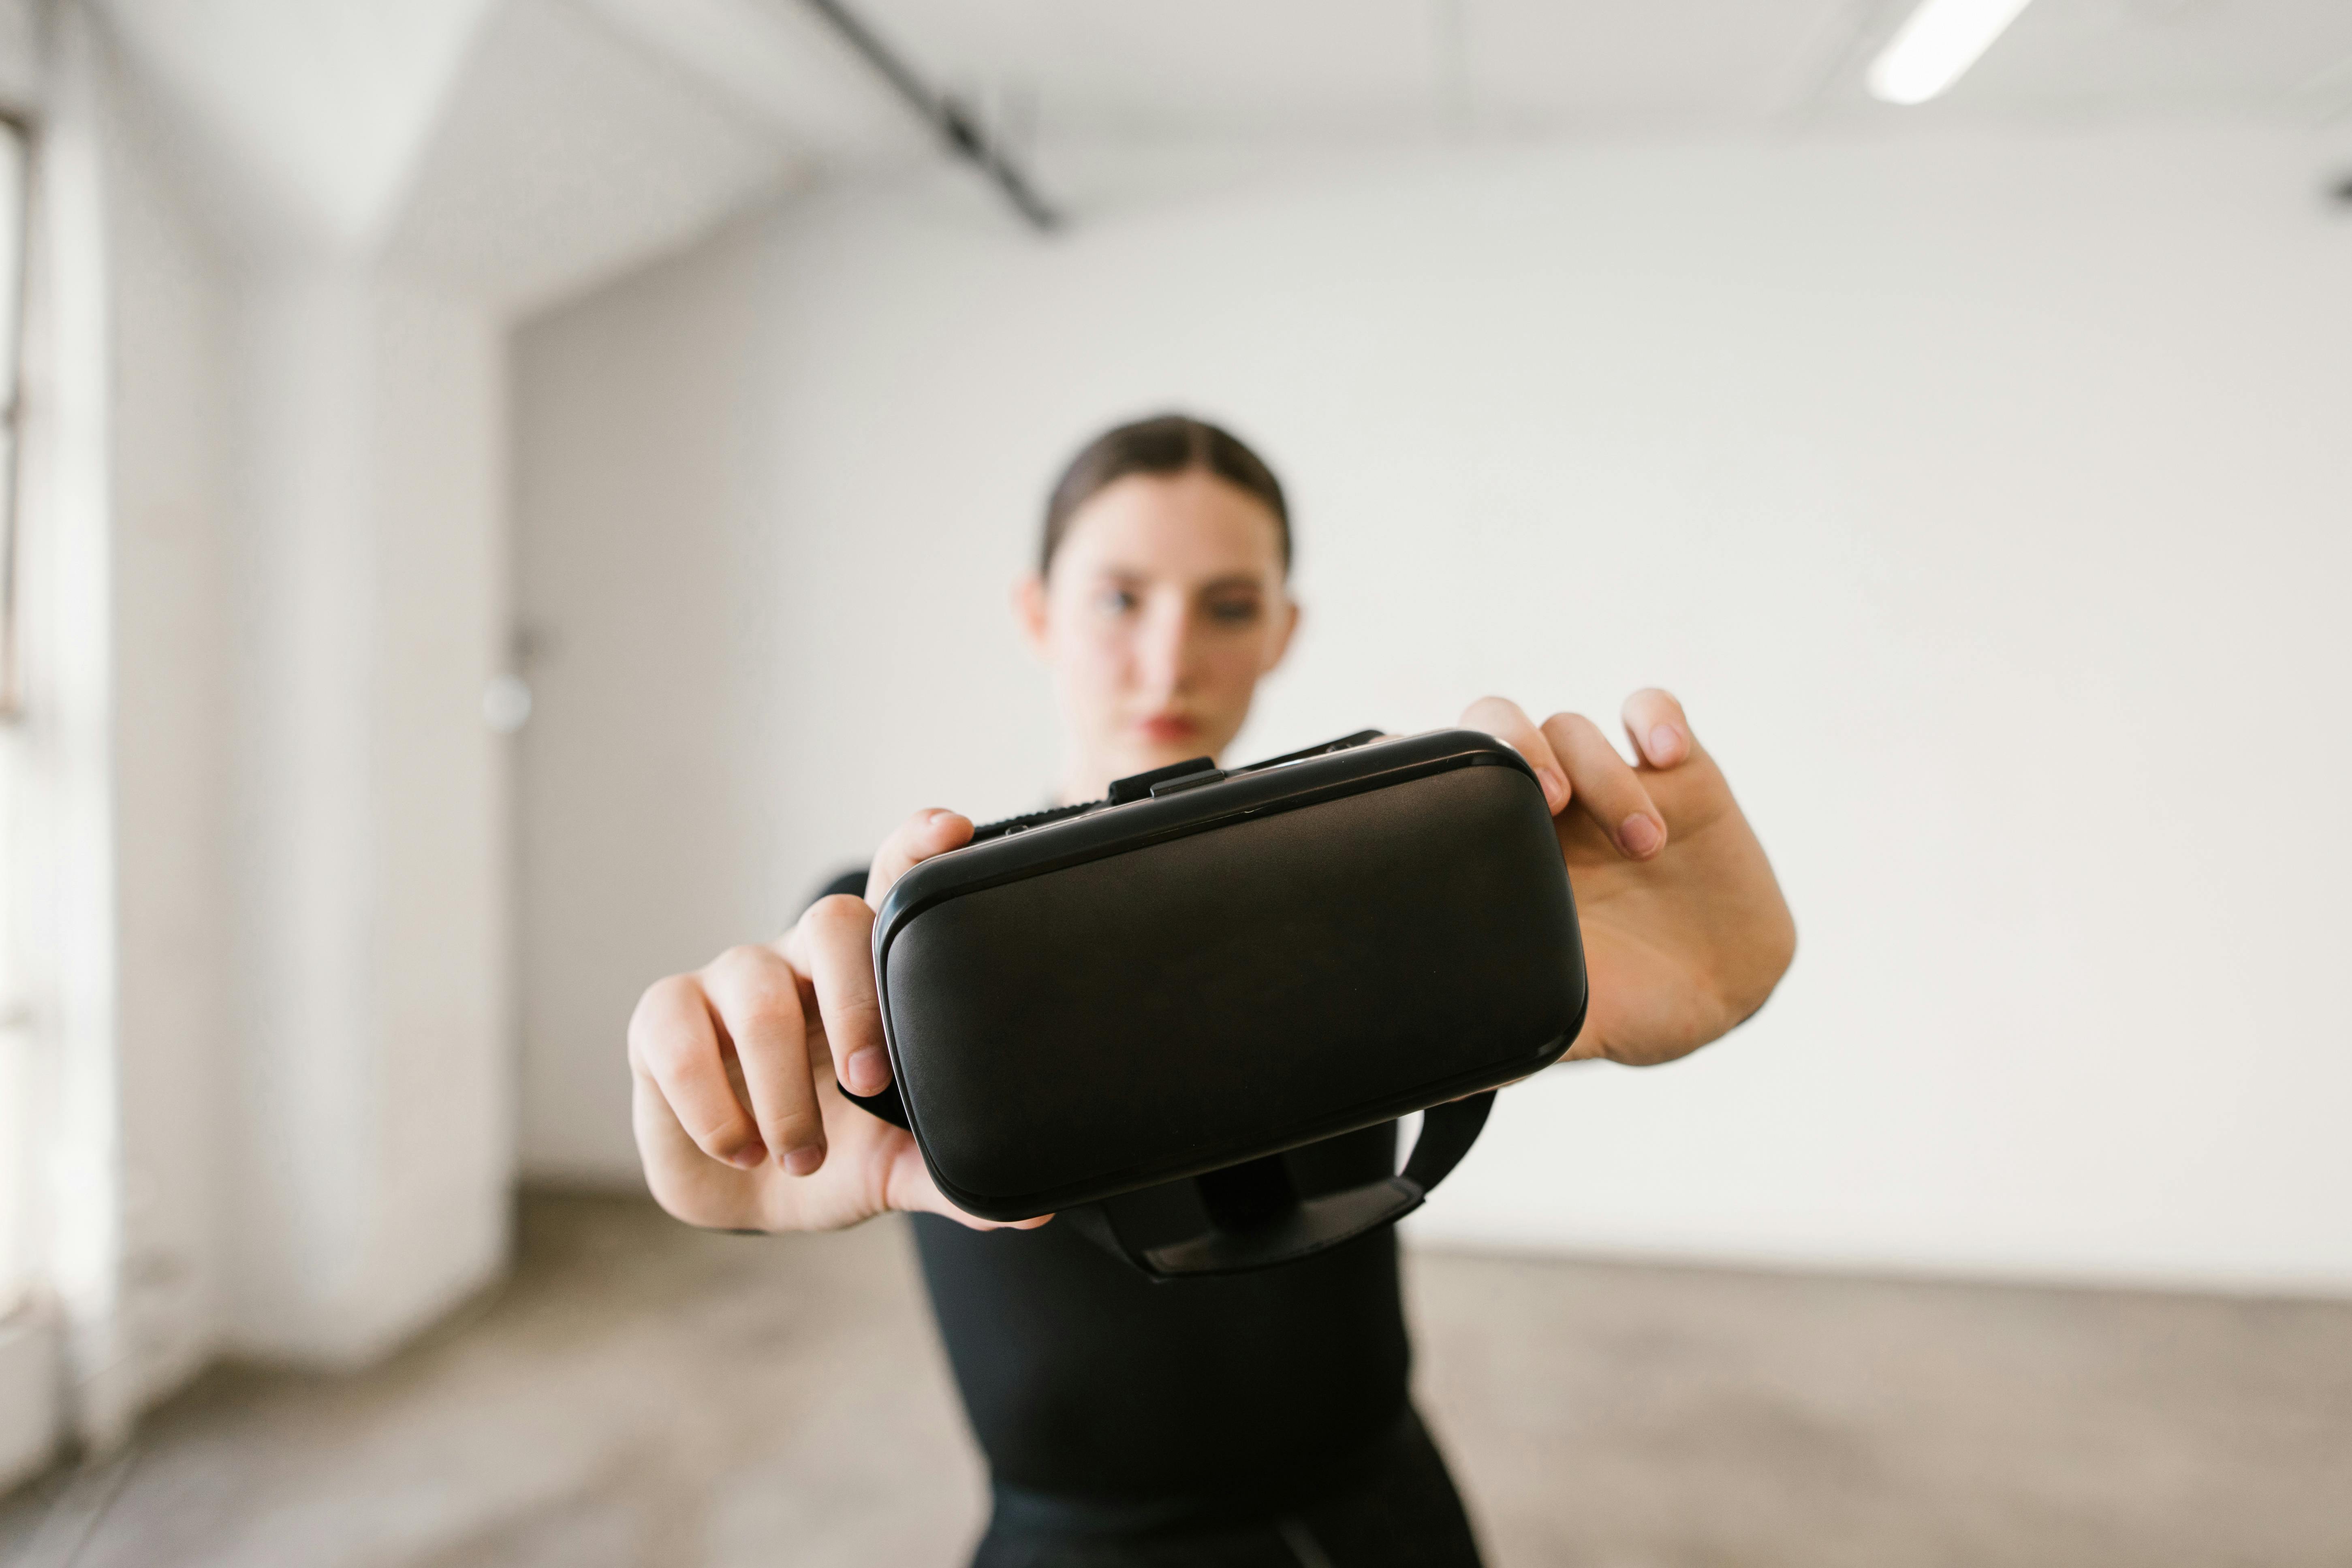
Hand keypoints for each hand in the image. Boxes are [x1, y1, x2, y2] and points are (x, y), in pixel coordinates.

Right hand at [626, 808, 1048, 1233]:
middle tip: (870, 1085)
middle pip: (831, 922)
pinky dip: (712, 1102)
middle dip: (855, 1002)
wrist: (748, 1193)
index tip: (954, 831)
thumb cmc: (832, 1150)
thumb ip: (949, 1177)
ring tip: (798, 1156)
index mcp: (865, 976)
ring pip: (757, 989)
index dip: (918, 851)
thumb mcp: (893, 1166)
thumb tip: (1031, 1213)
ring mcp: (729, 980)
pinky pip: (678, 1034)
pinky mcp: (664, 1017)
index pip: (894, 888)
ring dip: (781, 1086)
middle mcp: (801, 960)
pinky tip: (740, 1147)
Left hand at [1462, 692, 1795, 1065]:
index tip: (1444, 788)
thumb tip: (1440, 1082)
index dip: (1437, 761)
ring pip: (1577, 730)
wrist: (1710, 1001)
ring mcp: (1610, 782)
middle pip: (1504, 727)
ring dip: (1605, 772)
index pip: (1448, 776)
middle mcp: (1546, 804)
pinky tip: (1666, 750)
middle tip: (1546, 801)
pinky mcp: (1680, 776)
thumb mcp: (1557, 1013)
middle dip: (1517, 746)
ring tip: (1642, 843)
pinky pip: (1659, 712)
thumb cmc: (1618, 999)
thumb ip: (1504, 1024)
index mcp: (1498, 845)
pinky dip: (1658, 715)